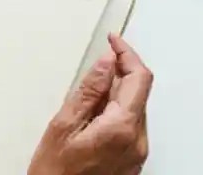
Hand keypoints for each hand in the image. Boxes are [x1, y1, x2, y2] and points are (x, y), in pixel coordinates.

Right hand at [29, 33, 152, 174]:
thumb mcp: (63, 126)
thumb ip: (89, 90)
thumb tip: (106, 62)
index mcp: (121, 128)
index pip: (139, 77)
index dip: (127, 53)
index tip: (114, 41)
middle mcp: (137, 141)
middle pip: (139, 92)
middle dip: (121, 74)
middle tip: (97, 68)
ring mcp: (137, 154)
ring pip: (135, 109)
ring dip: (118, 95)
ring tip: (88, 102)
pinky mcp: (133, 162)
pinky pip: (131, 127)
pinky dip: (117, 114)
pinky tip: (94, 119)